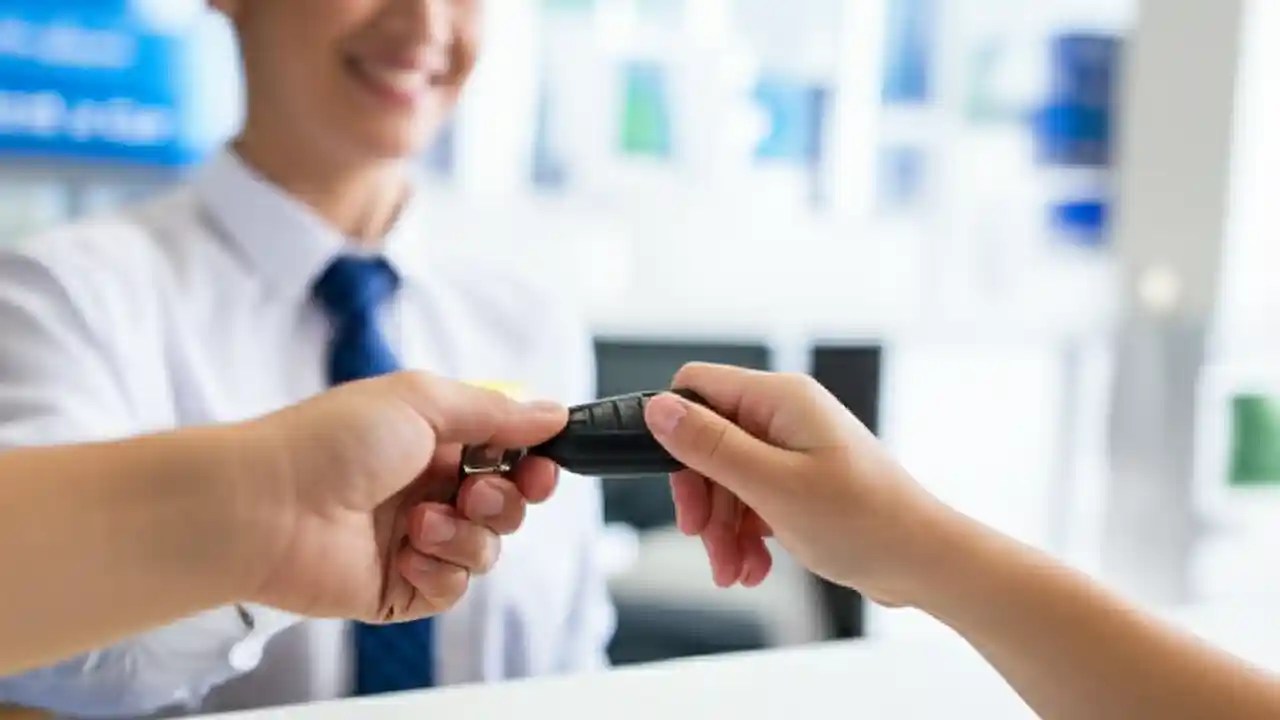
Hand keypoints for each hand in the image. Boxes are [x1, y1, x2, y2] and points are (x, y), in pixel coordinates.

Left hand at [228, 371, 566, 622]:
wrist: (264, 505)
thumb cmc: (330, 441)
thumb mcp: (423, 401)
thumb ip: (495, 411)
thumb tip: (552, 413)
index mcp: (433, 441)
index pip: (506, 455)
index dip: (532, 464)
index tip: (542, 466)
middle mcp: (427, 489)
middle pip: (506, 506)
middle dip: (504, 501)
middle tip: (476, 493)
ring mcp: (414, 541)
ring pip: (486, 551)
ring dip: (465, 537)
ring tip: (420, 524)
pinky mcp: (399, 587)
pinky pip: (453, 589)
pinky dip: (439, 571)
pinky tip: (406, 553)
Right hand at [644, 363, 956, 607]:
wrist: (923, 561)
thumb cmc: (864, 521)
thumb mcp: (772, 486)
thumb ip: (710, 446)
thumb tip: (658, 408)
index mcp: (781, 399)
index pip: (698, 387)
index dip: (675, 432)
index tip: (676, 483)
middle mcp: (786, 415)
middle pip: (708, 441)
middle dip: (702, 497)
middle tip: (702, 538)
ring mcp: (795, 448)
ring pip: (727, 478)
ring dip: (722, 527)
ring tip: (733, 569)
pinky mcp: (802, 480)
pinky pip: (753, 499)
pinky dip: (745, 534)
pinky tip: (753, 566)